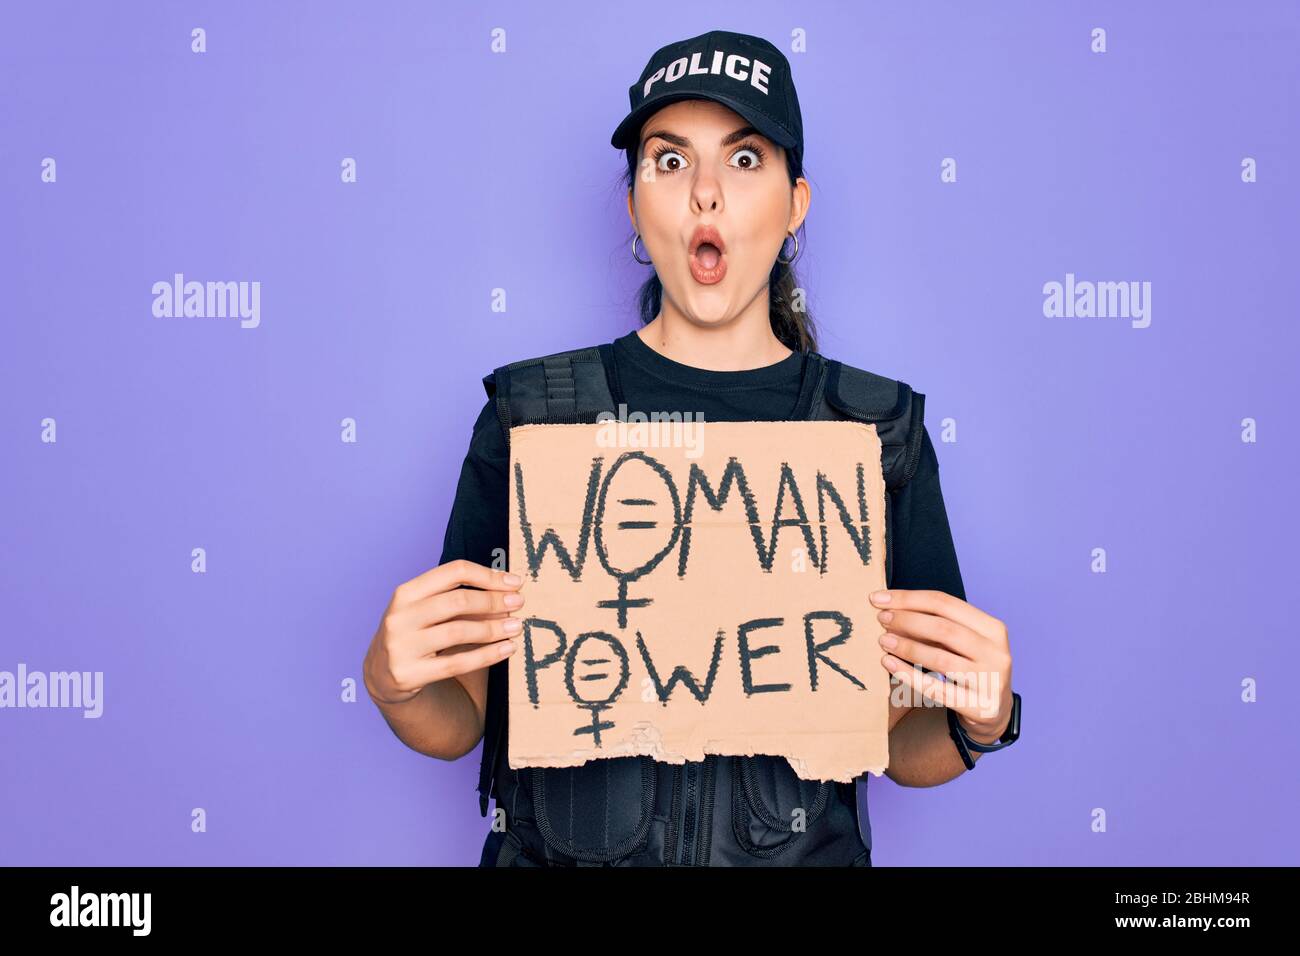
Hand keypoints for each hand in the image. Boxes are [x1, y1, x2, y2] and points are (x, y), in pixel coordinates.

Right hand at [364, 559, 522, 705]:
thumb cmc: (415, 633)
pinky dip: (487, 655)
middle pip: (457, 601)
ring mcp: (401, 646)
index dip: (488, 575)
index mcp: (406, 592)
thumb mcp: (427, 610)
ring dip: (493, 628)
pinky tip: (507, 649)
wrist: (382, 675)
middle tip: (519, 603)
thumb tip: (507, 591)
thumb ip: (459, 599)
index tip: (514, 582)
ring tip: (516, 627)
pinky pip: (457, 663)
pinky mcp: (409, 674)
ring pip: (458, 632)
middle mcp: (400, 616)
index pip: (453, 572)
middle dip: (494, 601)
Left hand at [869, 588, 1012, 744]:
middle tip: (880, 619)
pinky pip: (936, 689)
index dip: (909, 598)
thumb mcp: (962, 641)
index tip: (879, 598)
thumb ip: (935, 625)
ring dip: (907, 647)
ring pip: (940, 659)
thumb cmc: (970, 666)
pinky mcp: (978, 707)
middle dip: (907, 621)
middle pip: (944, 629)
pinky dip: (908, 674)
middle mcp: (996, 653)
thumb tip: (891, 608)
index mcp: (993, 629)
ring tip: (883, 641)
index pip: (946, 603)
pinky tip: (888, 663)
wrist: (994, 710)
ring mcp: (990, 681)